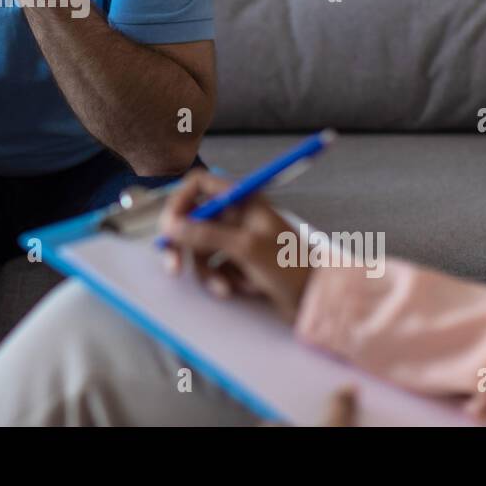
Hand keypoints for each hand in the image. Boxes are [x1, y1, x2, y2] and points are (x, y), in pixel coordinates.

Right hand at [158, 168, 313, 322]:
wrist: (316, 301)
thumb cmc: (291, 267)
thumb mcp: (246, 248)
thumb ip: (206, 234)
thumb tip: (171, 226)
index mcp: (242, 198)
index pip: (198, 184)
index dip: (180, 201)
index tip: (170, 226)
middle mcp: (237, 214)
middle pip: (192, 219)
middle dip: (183, 245)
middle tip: (174, 267)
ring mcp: (237, 239)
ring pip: (199, 248)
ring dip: (206, 271)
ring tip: (224, 288)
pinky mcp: (238, 262)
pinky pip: (213, 267)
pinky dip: (220, 280)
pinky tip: (239, 289)